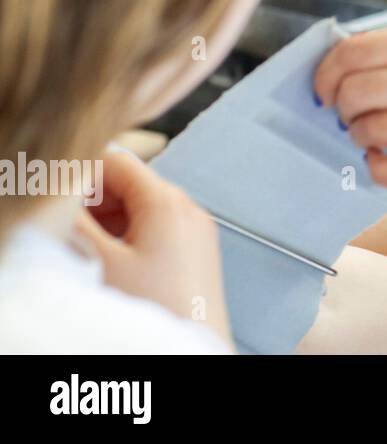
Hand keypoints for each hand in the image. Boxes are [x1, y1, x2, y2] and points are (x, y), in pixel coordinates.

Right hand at [76, 150, 231, 346]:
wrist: (191, 354)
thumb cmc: (154, 310)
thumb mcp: (101, 262)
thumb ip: (76, 221)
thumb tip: (60, 196)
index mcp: (168, 202)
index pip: (117, 161)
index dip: (82, 174)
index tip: (59, 199)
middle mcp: (189, 209)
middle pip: (131, 184)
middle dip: (95, 202)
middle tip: (68, 229)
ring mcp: (197, 231)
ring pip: (142, 208)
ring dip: (109, 222)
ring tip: (88, 251)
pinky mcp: (198, 253)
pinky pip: (158, 229)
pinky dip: (130, 237)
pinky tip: (113, 264)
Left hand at [314, 26, 386, 187]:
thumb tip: (352, 60)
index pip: (357, 50)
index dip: (327, 71)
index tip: (324, 87)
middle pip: (357, 91)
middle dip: (341, 107)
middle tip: (349, 115)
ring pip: (372, 131)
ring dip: (361, 137)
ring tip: (373, 138)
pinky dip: (379, 170)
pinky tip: (383, 163)